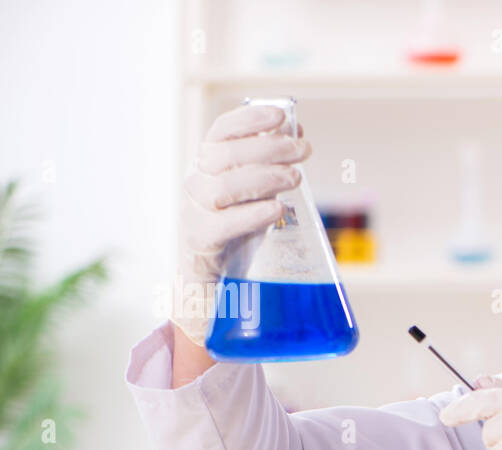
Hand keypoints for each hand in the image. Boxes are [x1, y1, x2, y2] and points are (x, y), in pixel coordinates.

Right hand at [175, 104, 310, 345]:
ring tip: (296, 179)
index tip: (281, 116)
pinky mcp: (201, 241)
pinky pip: (224, 224)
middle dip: (268, 148)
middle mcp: (196, 182)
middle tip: (303, 152)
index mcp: (207, 164)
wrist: (213, 278)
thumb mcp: (254, 192)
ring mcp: (195, 211)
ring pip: (224, 186)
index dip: (249, 119)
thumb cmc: (238, 229)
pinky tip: (277, 210)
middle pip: (225, 155)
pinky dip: (253, 214)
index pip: (221, 131)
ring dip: (264, 178)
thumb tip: (296, 134)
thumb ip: (268, 165)